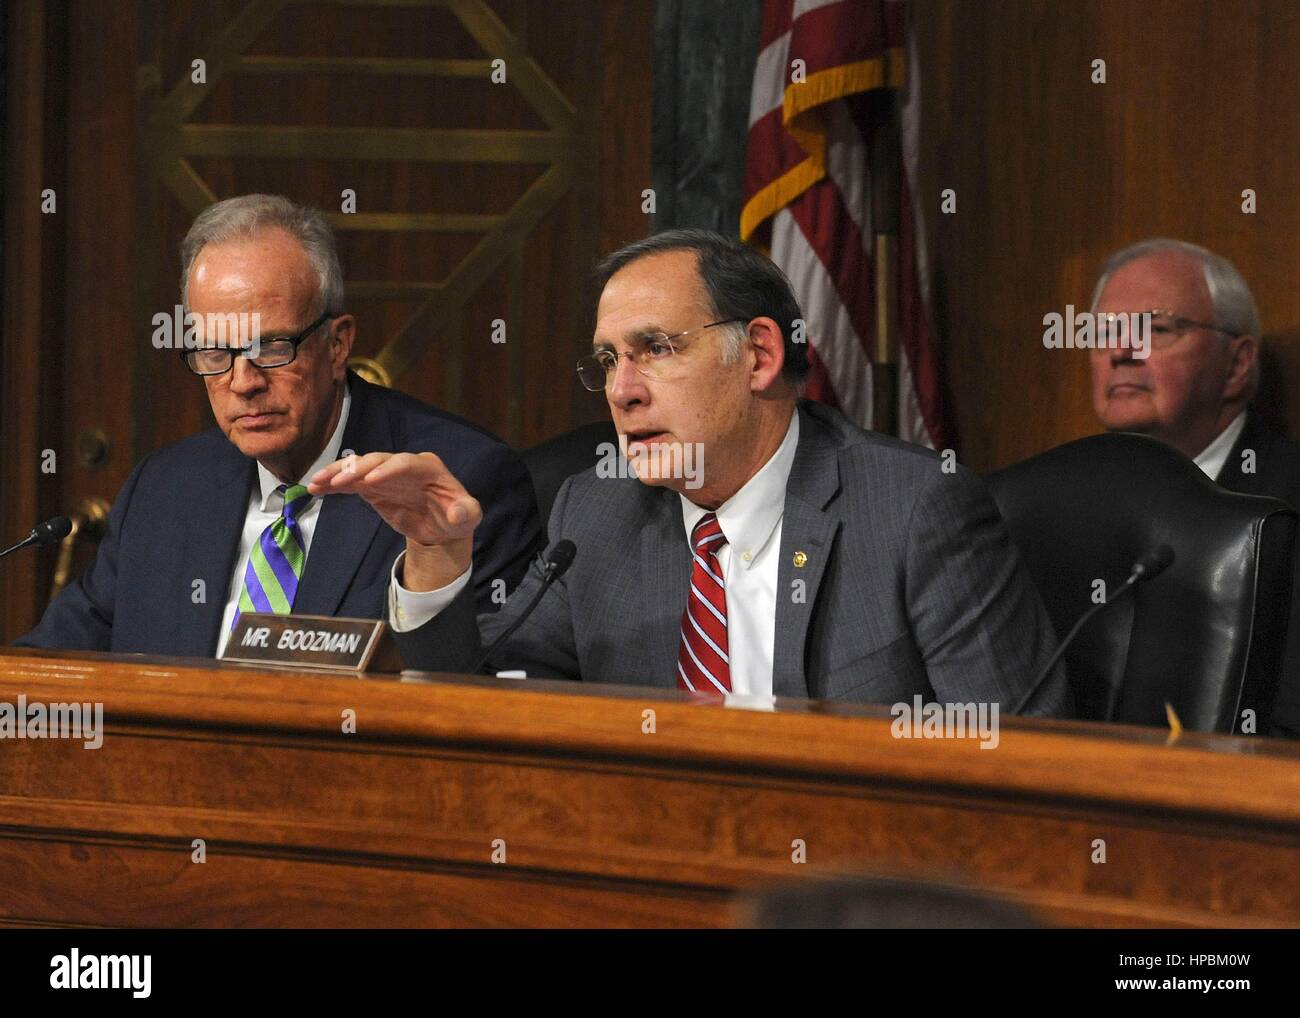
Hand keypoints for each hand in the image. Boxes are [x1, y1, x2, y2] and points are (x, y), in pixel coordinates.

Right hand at [308, 452, 479, 589]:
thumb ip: (465, 513)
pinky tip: (316, 489)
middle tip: (338, 481)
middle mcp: (403, 466)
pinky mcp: (373, 487)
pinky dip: (334, 484)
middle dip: (357, 469)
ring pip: (359, 468)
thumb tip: (458, 513)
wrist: (442, 525)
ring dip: (338, 473)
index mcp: (428, 467)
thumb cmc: (456, 516)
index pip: (406, 463)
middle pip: (377, 461)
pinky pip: (351, 482)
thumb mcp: (468, 516)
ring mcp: (386, 475)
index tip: (371, 481)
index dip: (388, 469)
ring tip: (316, 482)